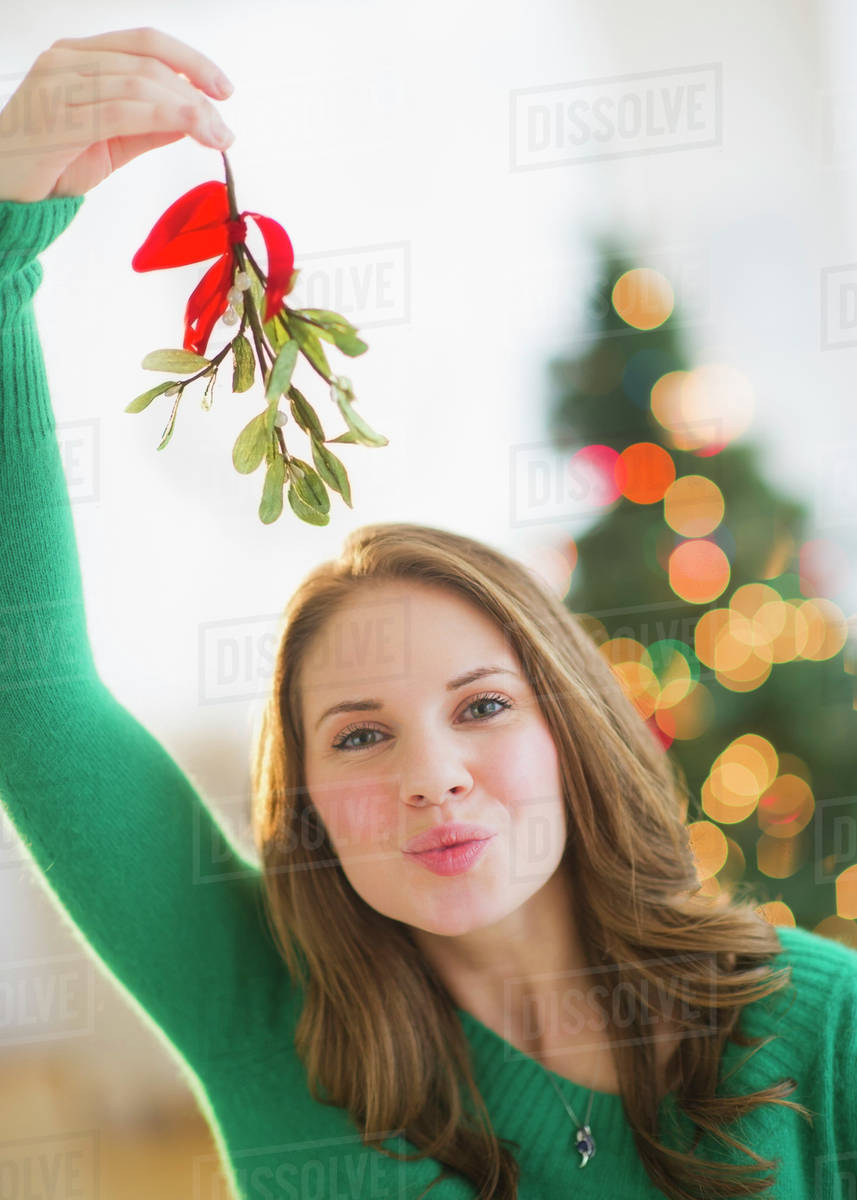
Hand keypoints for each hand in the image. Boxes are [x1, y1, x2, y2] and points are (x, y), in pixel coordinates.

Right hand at [0, 26, 234, 202]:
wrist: (4, 190)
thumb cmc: (53, 163)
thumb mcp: (111, 141)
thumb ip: (149, 126)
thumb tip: (194, 116)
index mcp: (78, 56)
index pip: (144, 42)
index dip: (190, 60)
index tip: (223, 90)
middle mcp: (66, 60)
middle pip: (148, 64)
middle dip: (196, 95)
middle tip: (225, 130)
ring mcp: (58, 84)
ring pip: (139, 84)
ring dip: (189, 110)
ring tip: (217, 137)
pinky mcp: (58, 117)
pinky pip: (122, 111)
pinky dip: (166, 118)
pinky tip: (194, 132)